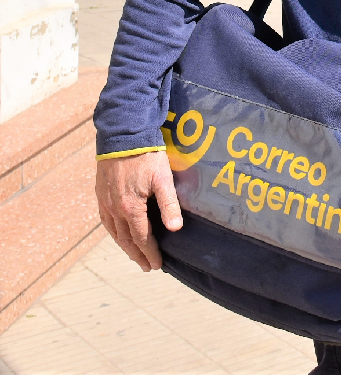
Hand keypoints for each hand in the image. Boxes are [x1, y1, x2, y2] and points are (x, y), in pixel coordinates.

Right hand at [95, 151, 182, 270]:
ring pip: (114, 232)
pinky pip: (105, 221)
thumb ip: (169, 205)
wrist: (123, 137)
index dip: (150, 253)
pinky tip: (118, 233)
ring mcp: (105, 202)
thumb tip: (175, 229)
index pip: (141, 238)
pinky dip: (114, 232)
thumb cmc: (147, 156)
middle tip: (147, 266)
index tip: (157, 265)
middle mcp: (114, 209)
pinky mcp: (100, 194)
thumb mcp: (163, 179)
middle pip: (126, 239)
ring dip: (125, 246)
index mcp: (131, 208)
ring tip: (135, 255)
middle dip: (137, 254)